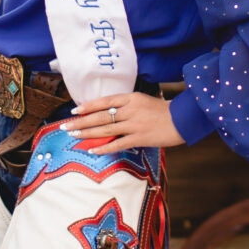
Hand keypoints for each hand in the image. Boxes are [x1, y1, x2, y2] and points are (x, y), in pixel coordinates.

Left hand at [70, 91, 184, 154]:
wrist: (183, 119)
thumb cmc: (164, 110)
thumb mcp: (144, 101)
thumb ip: (128, 105)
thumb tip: (109, 112)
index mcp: (131, 98)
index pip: (104, 101)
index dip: (88, 106)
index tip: (75, 111)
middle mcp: (130, 110)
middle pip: (100, 116)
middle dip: (81, 122)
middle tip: (66, 126)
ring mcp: (134, 125)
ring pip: (105, 129)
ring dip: (87, 133)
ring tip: (74, 136)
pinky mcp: (139, 138)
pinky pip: (117, 144)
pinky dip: (103, 147)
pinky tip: (92, 150)